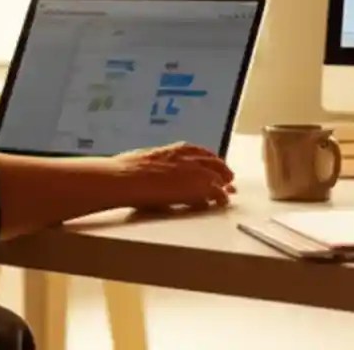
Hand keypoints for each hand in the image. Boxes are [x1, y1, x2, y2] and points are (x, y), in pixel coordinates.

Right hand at [114, 142, 234, 210]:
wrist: (125, 178)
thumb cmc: (125, 170)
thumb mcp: (145, 159)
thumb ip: (157, 163)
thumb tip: (151, 168)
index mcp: (176, 149)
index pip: (201, 152)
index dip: (208, 161)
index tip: (212, 166)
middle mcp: (190, 157)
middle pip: (215, 163)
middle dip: (222, 171)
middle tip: (227, 180)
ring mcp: (196, 170)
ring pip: (219, 176)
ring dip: (224, 184)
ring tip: (228, 192)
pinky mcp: (199, 186)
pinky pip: (218, 193)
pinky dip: (221, 198)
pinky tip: (222, 203)